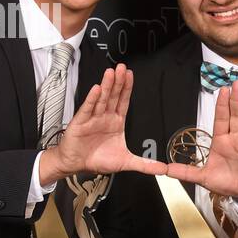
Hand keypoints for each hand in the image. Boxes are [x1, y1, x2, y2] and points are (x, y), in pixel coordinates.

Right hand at [43, 65, 166, 182]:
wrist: (76, 165)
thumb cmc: (97, 159)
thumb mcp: (125, 162)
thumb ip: (144, 164)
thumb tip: (162, 169)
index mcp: (116, 122)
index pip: (123, 101)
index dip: (127, 88)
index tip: (131, 75)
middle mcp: (104, 117)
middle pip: (113, 96)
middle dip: (118, 82)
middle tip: (122, 68)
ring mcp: (92, 118)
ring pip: (101, 99)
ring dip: (106, 86)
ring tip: (111, 73)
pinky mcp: (80, 123)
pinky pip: (87, 109)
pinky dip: (91, 99)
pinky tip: (96, 89)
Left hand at [166, 81, 237, 201]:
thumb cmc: (229, 183)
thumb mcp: (204, 178)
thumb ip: (184, 172)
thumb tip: (164, 169)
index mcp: (222, 141)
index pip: (221, 119)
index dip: (222, 104)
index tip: (222, 90)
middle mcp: (236, 138)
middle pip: (236, 114)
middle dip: (236, 98)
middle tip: (237, 82)